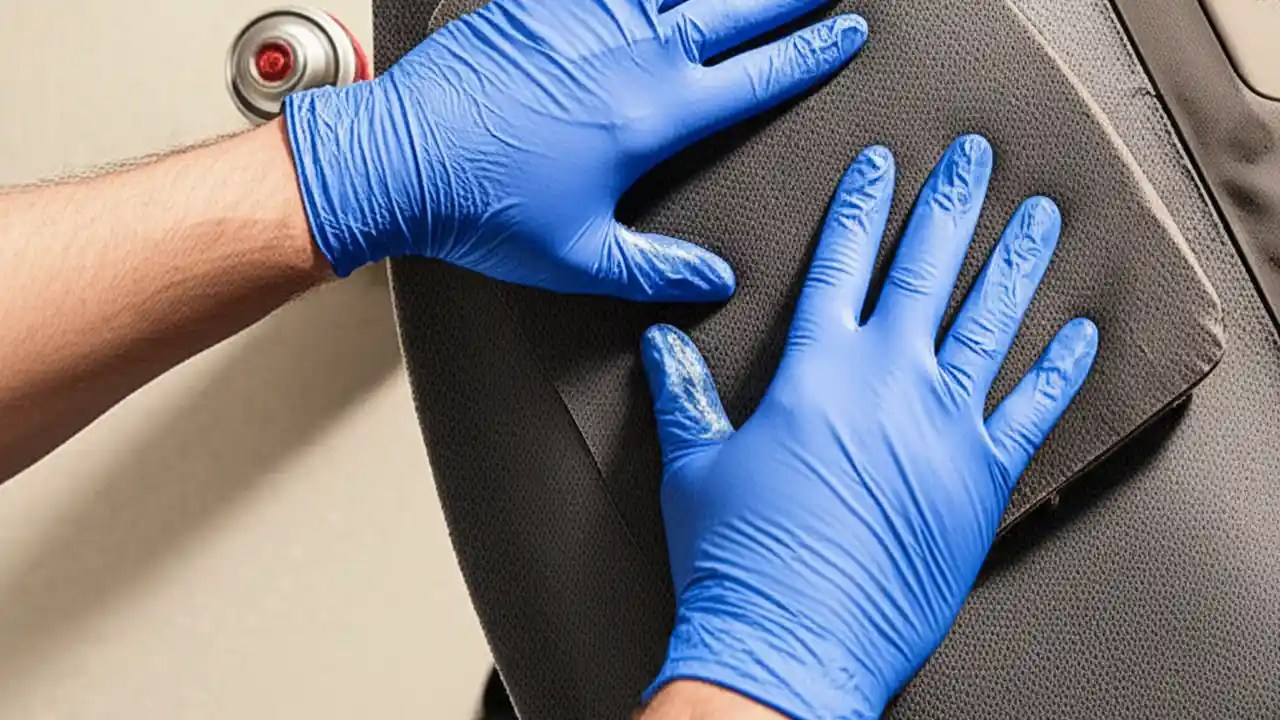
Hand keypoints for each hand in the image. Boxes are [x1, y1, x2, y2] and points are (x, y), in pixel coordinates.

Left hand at [284, 0, 867, 298]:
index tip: (845, 35)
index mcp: (653, 117)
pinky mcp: (536, 3)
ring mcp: (582, 18)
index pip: (755, 78)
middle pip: (731, 11)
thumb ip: (658, 268)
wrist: (398, 160)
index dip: (809, 55)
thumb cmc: (485, 210)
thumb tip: (714, 279)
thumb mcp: (581, 257)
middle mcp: (629, 56)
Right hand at [640, 137, 1098, 718]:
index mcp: (815, 373)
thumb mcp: (694, 467)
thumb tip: (661, 346)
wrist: (790, 640)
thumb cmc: (738, 558)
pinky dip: (1059, 369)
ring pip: (991, 323)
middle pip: (926, 272)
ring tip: (1039, 216)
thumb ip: (683, 397)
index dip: (861, 208)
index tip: (882, 166)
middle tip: (977, 158)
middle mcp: (885, 382)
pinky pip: (1031, 410)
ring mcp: (941, 427)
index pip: (841, 265)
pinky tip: (1079, 334)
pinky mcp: (979, 478)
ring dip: (1016, 262)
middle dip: (951, 206)